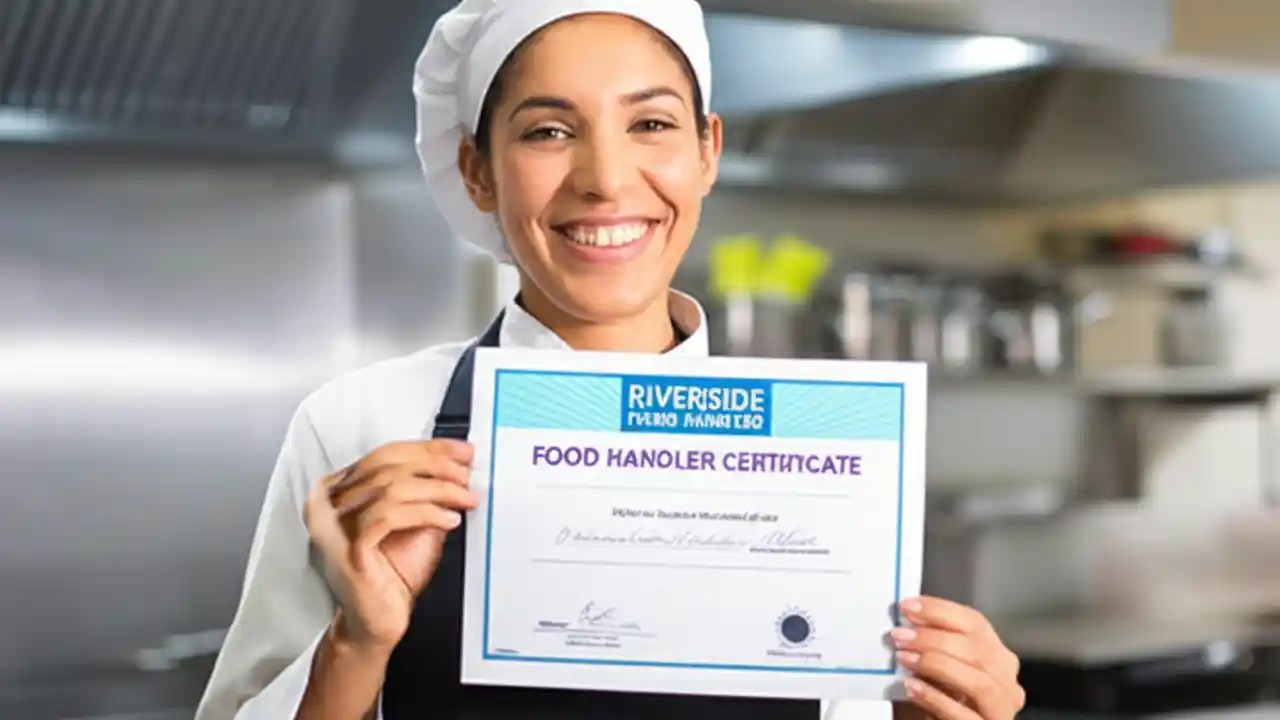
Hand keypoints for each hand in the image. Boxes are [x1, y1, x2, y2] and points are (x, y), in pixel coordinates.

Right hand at [304, 439, 477, 650]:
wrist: (378, 620)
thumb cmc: (391, 573)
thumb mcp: (415, 519)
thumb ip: (427, 491)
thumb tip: (459, 463)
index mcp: (340, 488)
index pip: (386, 453)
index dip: (429, 449)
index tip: (462, 451)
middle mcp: (329, 503)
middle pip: (388, 465)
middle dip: (436, 466)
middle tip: (466, 475)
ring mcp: (333, 526)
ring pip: (392, 488)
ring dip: (437, 490)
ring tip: (463, 499)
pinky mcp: (347, 549)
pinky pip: (390, 516)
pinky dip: (425, 513)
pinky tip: (448, 521)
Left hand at [890, 596, 1024, 719]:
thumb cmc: (937, 702)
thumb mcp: (935, 670)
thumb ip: (930, 647)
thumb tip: (907, 622)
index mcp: (997, 657)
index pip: (976, 623)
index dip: (941, 611)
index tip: (907, 606)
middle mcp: (1007, 682)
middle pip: (979, 650)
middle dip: (934, 638)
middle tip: (900, 636)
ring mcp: (1001, 710)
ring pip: (979, 682)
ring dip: (937, 665)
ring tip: (904, 658)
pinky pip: (965, 714)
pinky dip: (936, 698)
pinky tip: (912, 688)